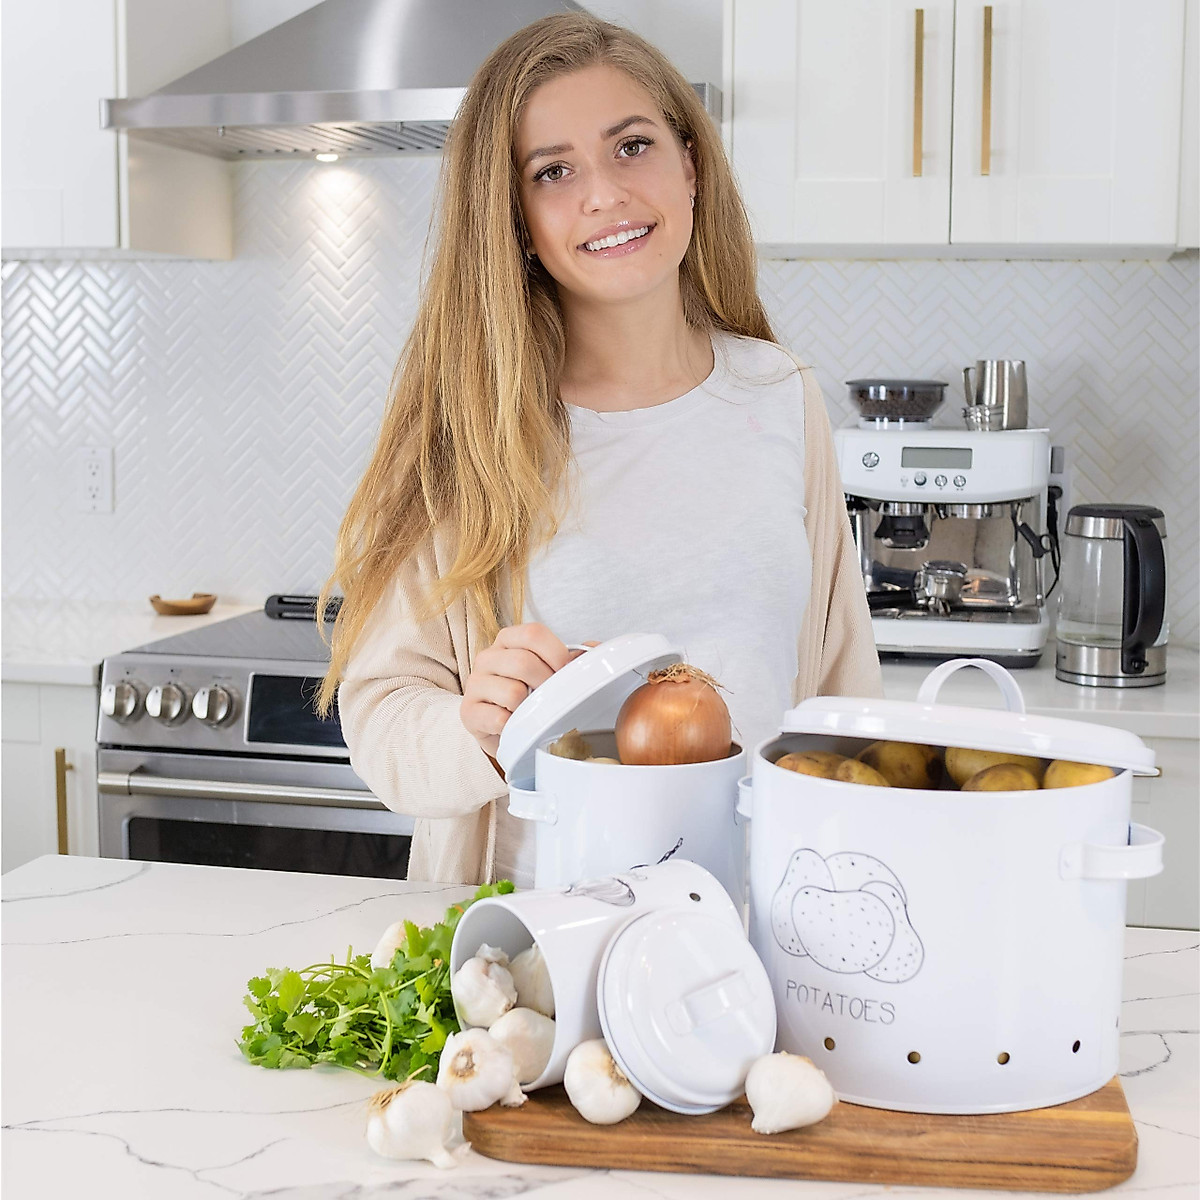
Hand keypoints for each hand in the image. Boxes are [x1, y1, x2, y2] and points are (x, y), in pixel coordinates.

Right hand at [461, 624, 593, 757]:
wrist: (506, 730)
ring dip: (530, 709)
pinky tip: (515, 726)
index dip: (557, 654)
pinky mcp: (468, 711)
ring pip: (512, 692)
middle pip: (523, 663)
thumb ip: (572, 659)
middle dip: (546, 685)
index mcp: (508, 640)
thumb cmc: (531, 697)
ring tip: (530, 713)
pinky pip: (499, 718)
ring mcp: (475, 684)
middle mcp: (487, 657)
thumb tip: (594, 648)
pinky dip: (514, 727)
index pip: (533, 633)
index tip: (566, 674)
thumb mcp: (550, 673)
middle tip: (551, 699)